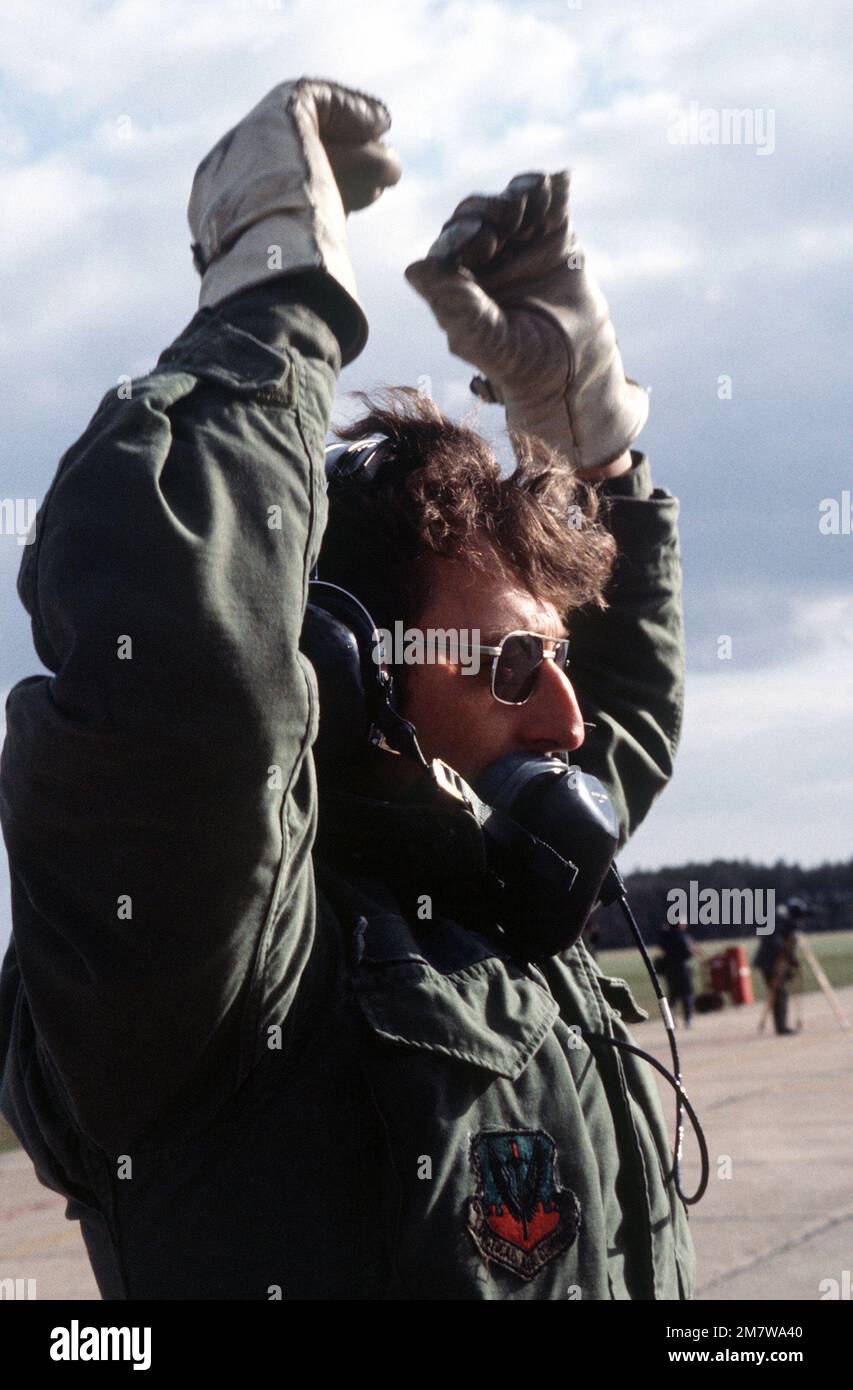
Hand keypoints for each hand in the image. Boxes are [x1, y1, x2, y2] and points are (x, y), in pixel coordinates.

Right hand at [189, 78, 400, 363]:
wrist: (269, 296)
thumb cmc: (281, 317)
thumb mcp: (285, 303)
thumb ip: (298, 288)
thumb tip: (333, 316)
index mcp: (215, 219)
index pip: (270, 190)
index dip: (320, 189)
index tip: (359, 204)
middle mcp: (221, 176)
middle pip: (288, 157)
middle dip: (340, 165)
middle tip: (383, 183)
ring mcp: (244, 145)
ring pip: (304, 130)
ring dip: (352, 141)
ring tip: (391, 165)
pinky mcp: (274, 123)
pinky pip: (313, 99)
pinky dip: (350, 108)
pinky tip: (381, 124)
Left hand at [405, 171, 646, 470]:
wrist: (581, 374)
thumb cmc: (528, 369)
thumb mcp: (492, 344)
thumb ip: (457, 308)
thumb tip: (413, 269)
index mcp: (458, 286)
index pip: (448, 245)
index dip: (462, 236)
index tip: (485, 244)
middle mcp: (483, 262)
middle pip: (475, 216)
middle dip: (491, 212)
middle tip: (511, 222)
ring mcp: (518, 246)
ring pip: (511, 204)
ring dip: (520, 194)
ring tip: (535, 199)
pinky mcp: (553, 237)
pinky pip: (550, 204)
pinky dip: (552, 188)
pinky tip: (559, 180)